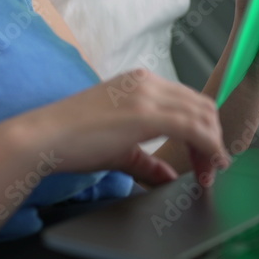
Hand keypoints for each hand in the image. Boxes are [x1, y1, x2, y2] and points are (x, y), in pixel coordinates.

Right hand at [21, 69, 230, 187]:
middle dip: (213, 138)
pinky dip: (208, 147)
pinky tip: (207, 165)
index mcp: (139, 81)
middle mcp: (146, 82)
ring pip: (203, 115)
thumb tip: (166, 176)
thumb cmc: (71, 139)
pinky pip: (193, 128)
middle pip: (202, 106)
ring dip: (212, 146)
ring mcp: (146, 95)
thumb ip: (145, 161)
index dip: (204, 131)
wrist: (45, 136)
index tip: (203, 158)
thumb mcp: (117, 148)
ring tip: (207, 171)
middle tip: (209, 168)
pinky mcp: (146, 113)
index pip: (188, 101)